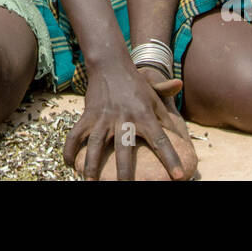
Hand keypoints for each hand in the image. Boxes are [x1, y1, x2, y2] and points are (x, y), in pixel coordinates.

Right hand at [63, 62, 190, 180]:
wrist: (110, 64)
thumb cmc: (136, 83)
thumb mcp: (155, 95)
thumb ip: (168, 119)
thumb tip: (182, 132)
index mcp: (144, 115)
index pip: (161, 140)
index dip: (170, 159)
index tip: (178, 176)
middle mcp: (124, 118)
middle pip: (124, 148)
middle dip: (124, 171)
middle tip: (126, 186)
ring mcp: (103, 117)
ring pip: (96, 145)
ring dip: (92, 165)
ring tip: (90, 181)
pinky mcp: (88, 115)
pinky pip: (76, 135)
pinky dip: (70, 149)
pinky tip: (69, 164)